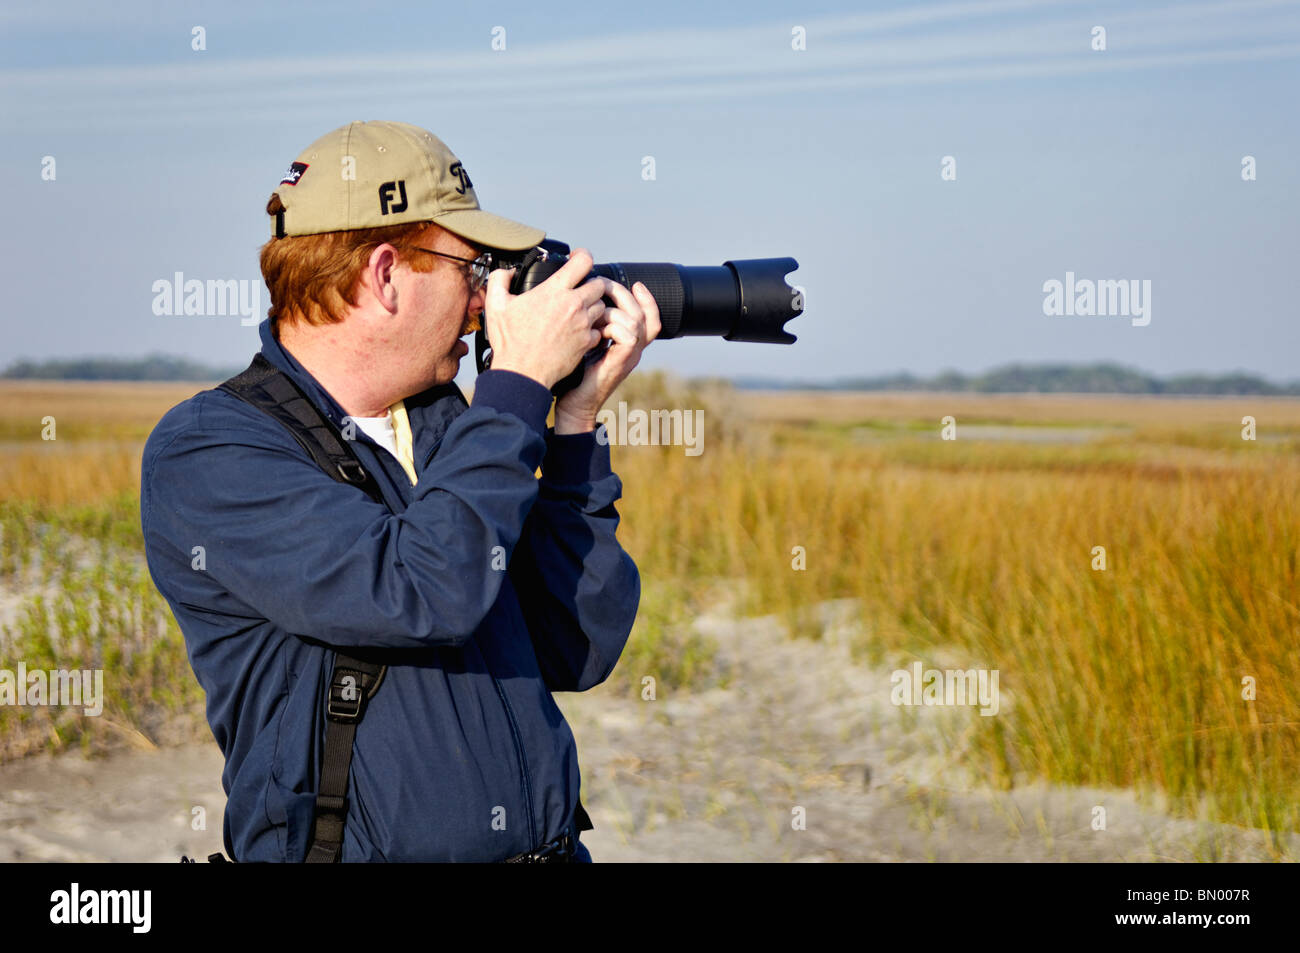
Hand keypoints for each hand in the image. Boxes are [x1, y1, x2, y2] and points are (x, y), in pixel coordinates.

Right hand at [482, 248, 607, 390]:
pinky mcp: (587, 342)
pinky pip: (598, 329)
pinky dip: (592, 328)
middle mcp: (573, 305)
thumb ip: (500, 280)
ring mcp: (583, 324)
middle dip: (591, 282)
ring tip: (578, 311)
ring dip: (593, 305)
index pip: (583, 261)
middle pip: (599, 283)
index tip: (578, 258)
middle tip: (580, 288)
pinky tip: (578, 331)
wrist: (522, 374)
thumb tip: (507, 271)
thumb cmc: (510, 342)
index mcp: (554, 291)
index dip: (583, 255)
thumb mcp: (496, 305)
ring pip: (601, 306)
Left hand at [554, 278, 661, 433]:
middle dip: (624, 294)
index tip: (637, 284)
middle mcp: (634, 350)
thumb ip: (595, 326)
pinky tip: (596, 330)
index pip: (651, 319)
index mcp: (629, 345)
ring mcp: (629, 357)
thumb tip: (589, 301)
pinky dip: (612, 326)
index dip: (648, 300)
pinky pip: (629, 335)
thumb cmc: (576, 376)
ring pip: (636, 322)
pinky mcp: (621, 363)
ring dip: (614, 310)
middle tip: (604, 285)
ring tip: (596, 311)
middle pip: (644, 315)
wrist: (575, 405)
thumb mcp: (588, 344)